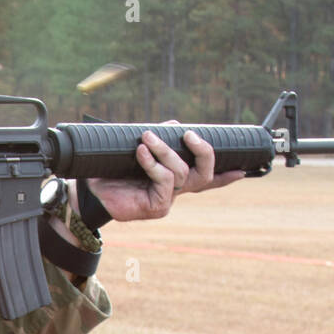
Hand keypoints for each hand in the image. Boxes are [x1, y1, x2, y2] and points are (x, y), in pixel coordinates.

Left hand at [81, 124, 243, 222]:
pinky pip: (163, 181)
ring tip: (147, 138)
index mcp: (174, 178)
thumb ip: (158, 138)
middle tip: (189, 135)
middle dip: (203, 152)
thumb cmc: (112, 171)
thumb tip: (174, 125)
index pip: (205, 178)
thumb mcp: (138, 149)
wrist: (89, 191)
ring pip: (181, 173)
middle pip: (204, 174)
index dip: (225, 176)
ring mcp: (167, 200)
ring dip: (165, 151)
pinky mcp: (156, 208)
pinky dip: (153, 163)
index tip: (243, 169)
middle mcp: (175, 191)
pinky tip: (142, 152)